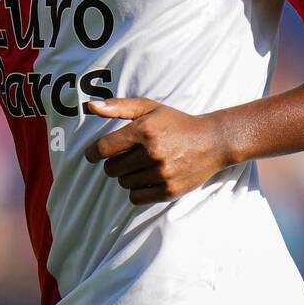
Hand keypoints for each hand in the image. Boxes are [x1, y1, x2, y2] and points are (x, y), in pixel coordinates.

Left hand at [85, 97, 232, 204]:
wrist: (213, 141)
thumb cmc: (177, 122)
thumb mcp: (150, 108)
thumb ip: (119, 107)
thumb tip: (90, 107)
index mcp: (144, 130)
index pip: (103, 148)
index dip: (92, 153)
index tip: (93, 154)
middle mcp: (152, 152)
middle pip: (112, 168)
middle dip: (115, 163)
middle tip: (129, 156)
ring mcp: (162, 173)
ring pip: (124, 183)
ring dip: (128, 176)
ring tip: (143, 165)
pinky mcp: (169, 190)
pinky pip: (136, 198)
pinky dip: (138, 190)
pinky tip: (148, 178)